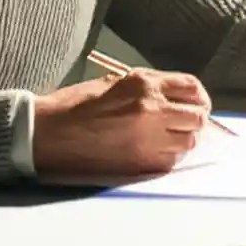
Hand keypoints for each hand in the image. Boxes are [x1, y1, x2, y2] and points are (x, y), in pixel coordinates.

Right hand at [31, 68, 211, 174]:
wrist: (47, 134)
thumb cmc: (75, 105)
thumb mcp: (113, 82)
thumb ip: (147, 87)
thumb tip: (173, 97)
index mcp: (143, 84)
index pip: (191, 87)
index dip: (198, 96)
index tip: (195, 102)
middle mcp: (151, 110)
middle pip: (198, 117)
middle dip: (195, 119)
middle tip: (184, 122)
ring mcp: (147, 139)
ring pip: (188, 142)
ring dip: (182, 139)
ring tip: (167, 137)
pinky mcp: (139, 164)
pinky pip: (170, 161)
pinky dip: (168, 156)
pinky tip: (152, 151)